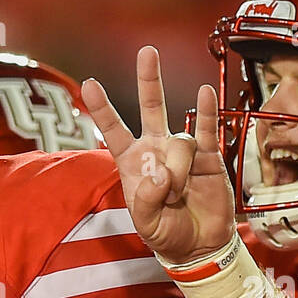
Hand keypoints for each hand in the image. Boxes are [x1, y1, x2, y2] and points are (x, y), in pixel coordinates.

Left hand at [81, 46, 235, 262]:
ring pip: (179, 142)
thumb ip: (146, 200)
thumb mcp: (146, 224)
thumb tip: (161, 173)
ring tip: (181, 194)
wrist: (199, 245)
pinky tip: (206, 93)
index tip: (89, 84)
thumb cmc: (167, 234)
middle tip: (147, 51)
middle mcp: (155, 150)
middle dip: (148, 80)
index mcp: (132, 164)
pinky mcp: (208, 155)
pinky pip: (208, 128)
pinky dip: (207, 111)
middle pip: (150, 108)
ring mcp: (181, 150)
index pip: (113, 131)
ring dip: (180, 170)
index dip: (103, 109)